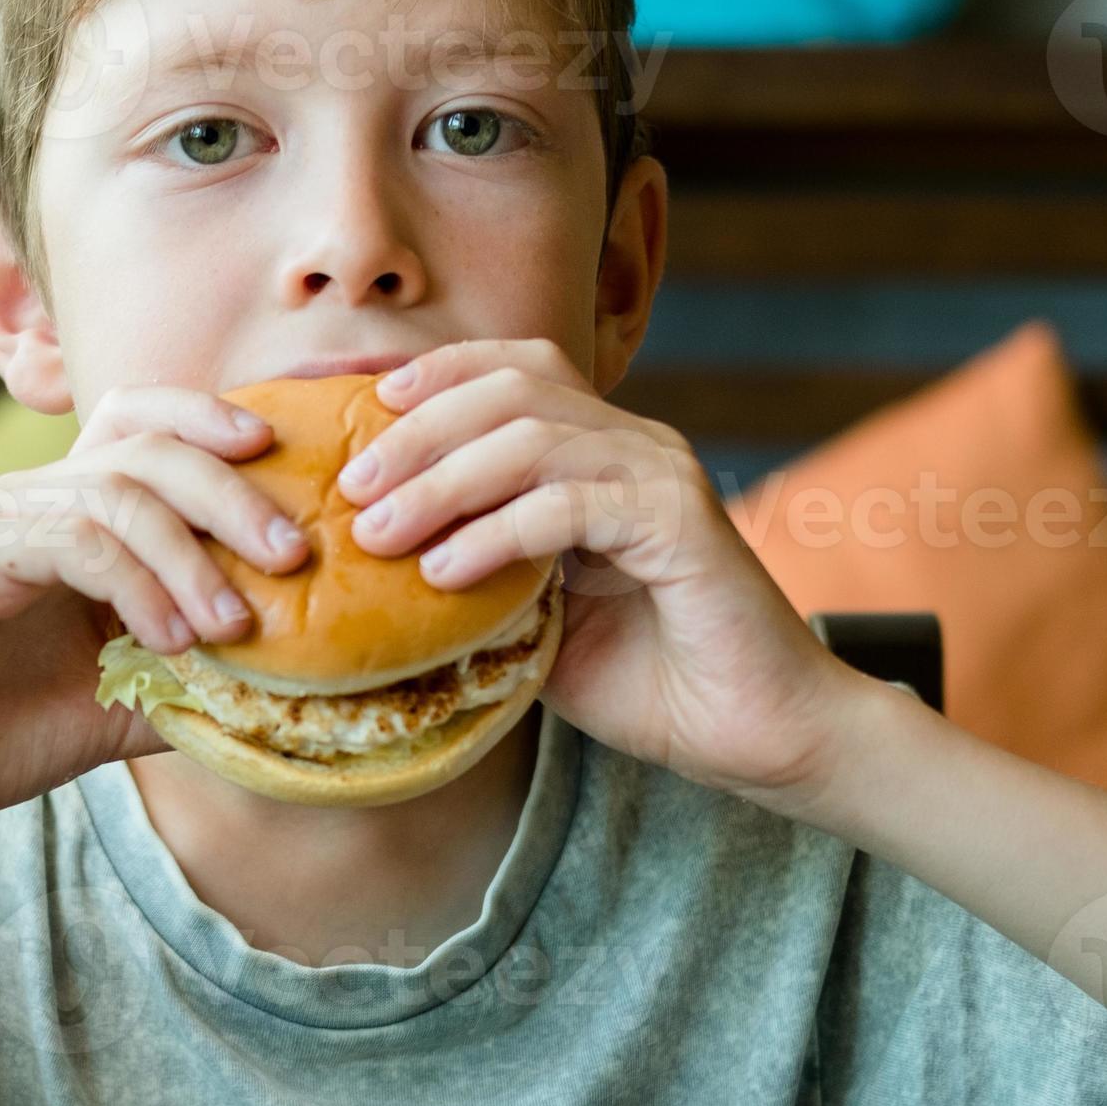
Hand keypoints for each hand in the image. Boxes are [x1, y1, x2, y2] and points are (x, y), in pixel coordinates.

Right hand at [0, 385, 310, 837]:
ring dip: (191, 553)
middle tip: (293, 556)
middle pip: (149, 443)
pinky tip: (170, 639)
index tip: (284, 460)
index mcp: (72, 514)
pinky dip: (137, 583)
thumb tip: (298, 690)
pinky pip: (73, 537)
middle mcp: (35, 498)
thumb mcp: (124, 705)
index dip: (214, 422)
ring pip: (118, 487)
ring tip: (237, 625)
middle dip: (234, 491)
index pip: (146, 423)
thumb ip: (199, 683)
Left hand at [344, 338, 868, 803]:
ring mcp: (662, 475)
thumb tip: (375, 558)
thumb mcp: (535, 618)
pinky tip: (444, 573)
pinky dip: (495, 533)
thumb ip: (478, 573)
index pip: (511, 370)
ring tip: (378, 533)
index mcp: (602, 451)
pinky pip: (569, 503)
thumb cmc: (649, 683)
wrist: (757, 735)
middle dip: (416, 429)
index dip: (429, 376)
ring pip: (533, 435)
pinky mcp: (679, 522)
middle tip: (351, 487)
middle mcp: (635, 445)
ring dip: (441, 480)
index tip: (349, 413)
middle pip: (510, 388)